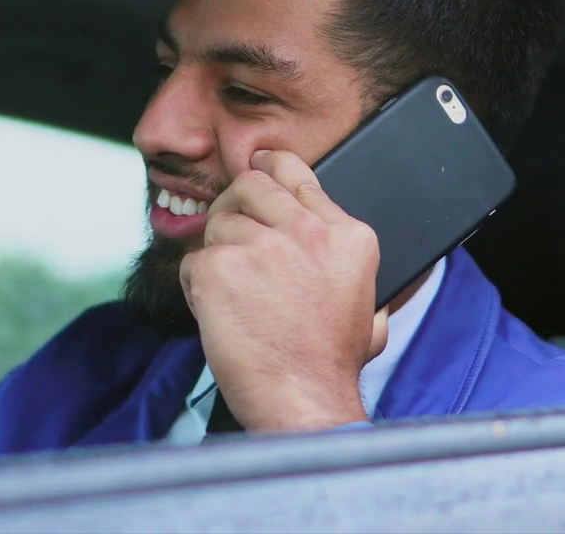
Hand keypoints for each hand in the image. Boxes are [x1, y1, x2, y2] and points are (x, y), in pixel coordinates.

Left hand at [179, 149, 387, 431]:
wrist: (304, 402)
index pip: (297, 173)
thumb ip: (355, 267)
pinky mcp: (221, 268)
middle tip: (229, 239)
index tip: (257, 163)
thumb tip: (347, 254)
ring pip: (218, 225)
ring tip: (236, 300)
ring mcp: (262, 246)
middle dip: (233, 207)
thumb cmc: (330, 364)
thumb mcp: (370, 305)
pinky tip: (220, 315)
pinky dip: (198, 288)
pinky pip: (193, 262)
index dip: (270, 166)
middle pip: (249, 186)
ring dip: (218, 257)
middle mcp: (307, 231)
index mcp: (346, 235)